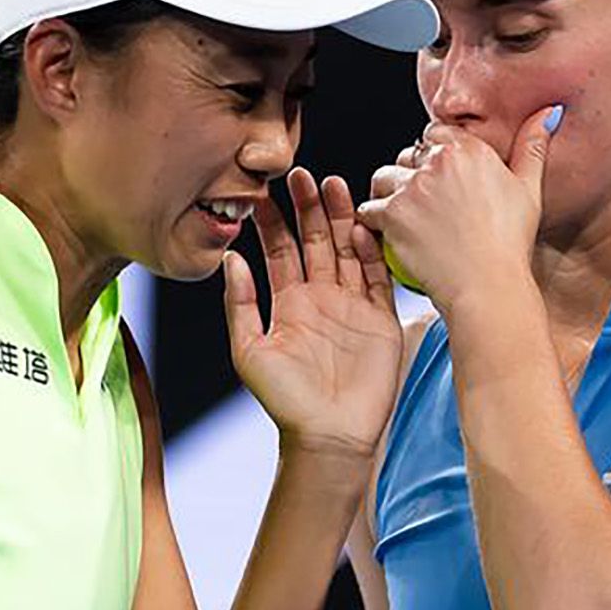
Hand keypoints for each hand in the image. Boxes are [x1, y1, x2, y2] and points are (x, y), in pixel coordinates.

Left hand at [224, 167, 403, 467]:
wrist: (328, 435)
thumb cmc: (284, 400)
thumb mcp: (249, 350)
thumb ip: (239, 303)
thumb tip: (229, 259)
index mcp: (289, 303)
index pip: (281, 250)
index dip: (274, 221)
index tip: (265, 192)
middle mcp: (321, 297)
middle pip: (316, 240)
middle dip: (309, 207)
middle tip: (301, 174)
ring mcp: (353, 305)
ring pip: (347, 250)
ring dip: (340, 218)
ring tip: (334, 184)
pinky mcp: (381, 318)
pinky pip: (376, 277)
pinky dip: (370, 251)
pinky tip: (362, 224)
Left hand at [358, 105, 558, 309]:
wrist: (488, 285)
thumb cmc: (511, 243)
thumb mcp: (529, 189)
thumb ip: (533, 146)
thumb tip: (549, 112)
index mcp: (469, 150)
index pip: (435, 133)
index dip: (433, 154)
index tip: (439, 177)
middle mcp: (438, 162)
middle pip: (407, 154)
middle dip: (409, 173)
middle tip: (421, 203)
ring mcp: (413, 187)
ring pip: (383, 178)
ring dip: (387, 194)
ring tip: (401, 215)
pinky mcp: (393, 214)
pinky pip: (369, 210)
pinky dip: (373, 222)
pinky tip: (388, 234)